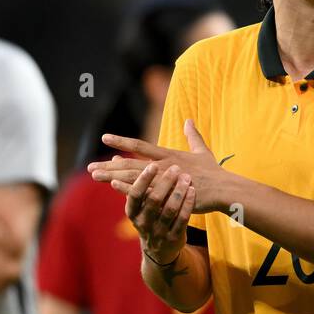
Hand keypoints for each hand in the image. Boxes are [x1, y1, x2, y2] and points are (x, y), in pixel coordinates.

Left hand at [88, 120, 232, 212]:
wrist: (223, 189)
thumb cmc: (213, 172)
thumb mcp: (202, 151)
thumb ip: (193, 135)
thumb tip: (188, 120)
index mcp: (168, 155)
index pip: (140, 145)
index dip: (122, 141)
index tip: (105, 137)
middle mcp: (163, 165)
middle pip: (131, 162)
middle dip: (109, 164)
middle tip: (90, 165)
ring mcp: (163, 179)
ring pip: (133, 176)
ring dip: (112, 175)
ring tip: (94, 175)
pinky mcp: (167, 193)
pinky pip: (143, 190)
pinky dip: (127, 187)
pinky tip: (113, 186)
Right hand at [126, 162, 195, 265]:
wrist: (160, 249)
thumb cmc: (148, 217)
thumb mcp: (137, 204)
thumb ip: (129, 181)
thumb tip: (115, 156)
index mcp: (132, 212)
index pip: (135, 195)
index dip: (143, 180)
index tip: (152, 164)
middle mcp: (144, 223)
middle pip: (154, 201)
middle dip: (165, 183)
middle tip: (175, 167)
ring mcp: (159, 232)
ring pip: (169, 210)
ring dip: (178, 192)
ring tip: (186, 177)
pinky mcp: (174, 238)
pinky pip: (182, 220)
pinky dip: (188, 204)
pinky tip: (192, 191)